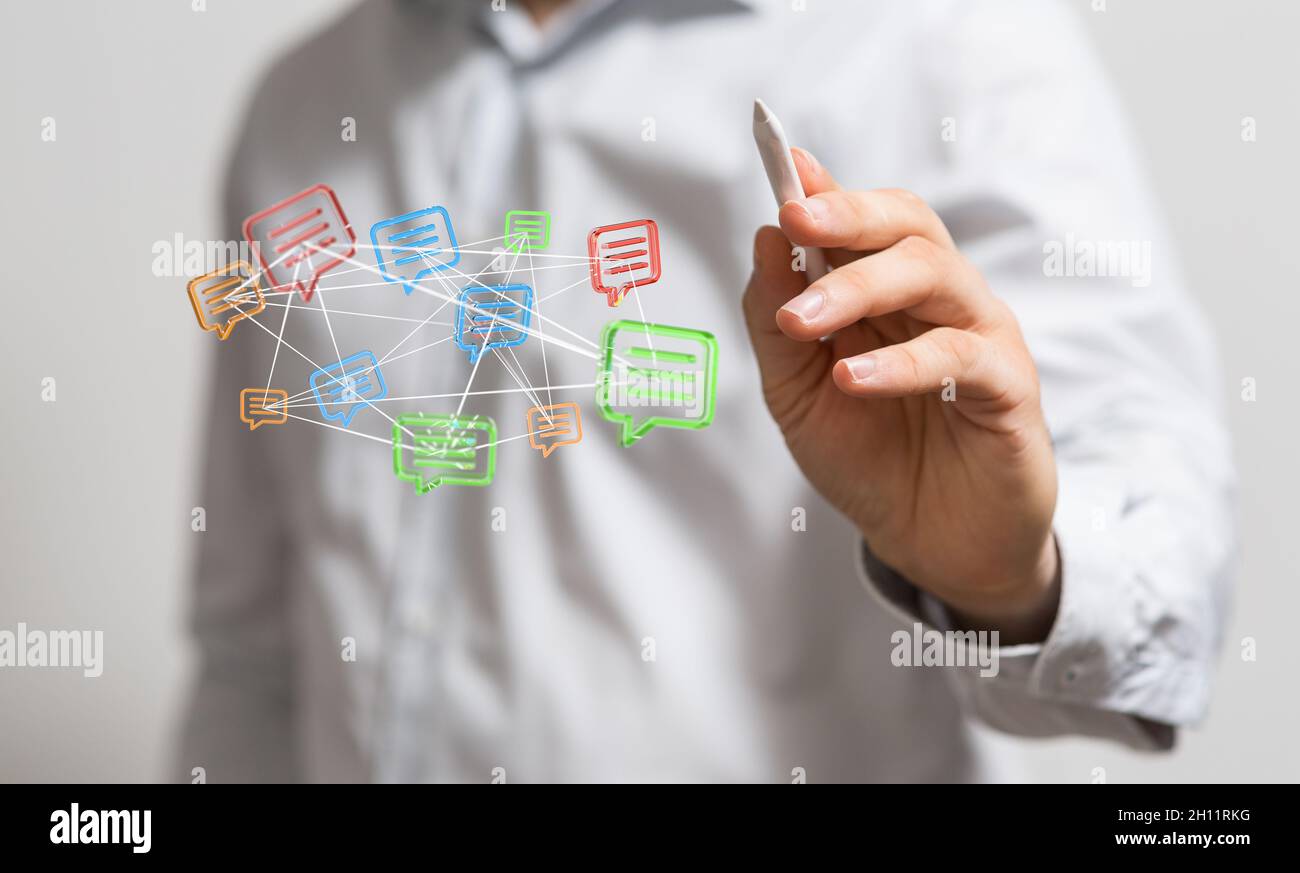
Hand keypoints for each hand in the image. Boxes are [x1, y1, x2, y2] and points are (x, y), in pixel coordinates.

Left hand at [742, 148, 1059, 642]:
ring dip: (860, 288)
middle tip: (795, 218)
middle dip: (849, 215)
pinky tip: (851, 379)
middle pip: (909, 226)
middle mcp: (939, 302)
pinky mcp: (1009, 388)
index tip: (782, 162)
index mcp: (888, 294)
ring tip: (802, 320)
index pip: (865, 221)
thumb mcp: (796, 395)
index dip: (827, 189)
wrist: (929, 544)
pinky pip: (961, 355)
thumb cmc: (870, 461)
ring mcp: (980, 337)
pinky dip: (903, 363)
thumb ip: (777, 321)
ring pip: (935, 274)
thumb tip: (767, 238)